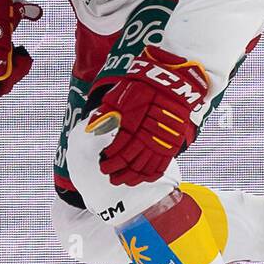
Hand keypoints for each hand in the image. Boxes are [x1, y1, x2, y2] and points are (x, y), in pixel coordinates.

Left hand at [84, 45, 210, 184]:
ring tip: (121, 180)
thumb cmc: (141, 87)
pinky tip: (141, 179)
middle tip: (108, 175)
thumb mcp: (119, 96)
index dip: (109, 159)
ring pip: (144, 168)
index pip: (118, 149)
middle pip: (129, 162)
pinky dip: (150, 176)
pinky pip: (161, 166)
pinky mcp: (172, 145)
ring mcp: (161, 142)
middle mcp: (147, 136)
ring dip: (131, 177)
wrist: (171, 83)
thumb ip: (105, 113)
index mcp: (133, 124)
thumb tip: (91, 129)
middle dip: (116, 171)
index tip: (102, 162)